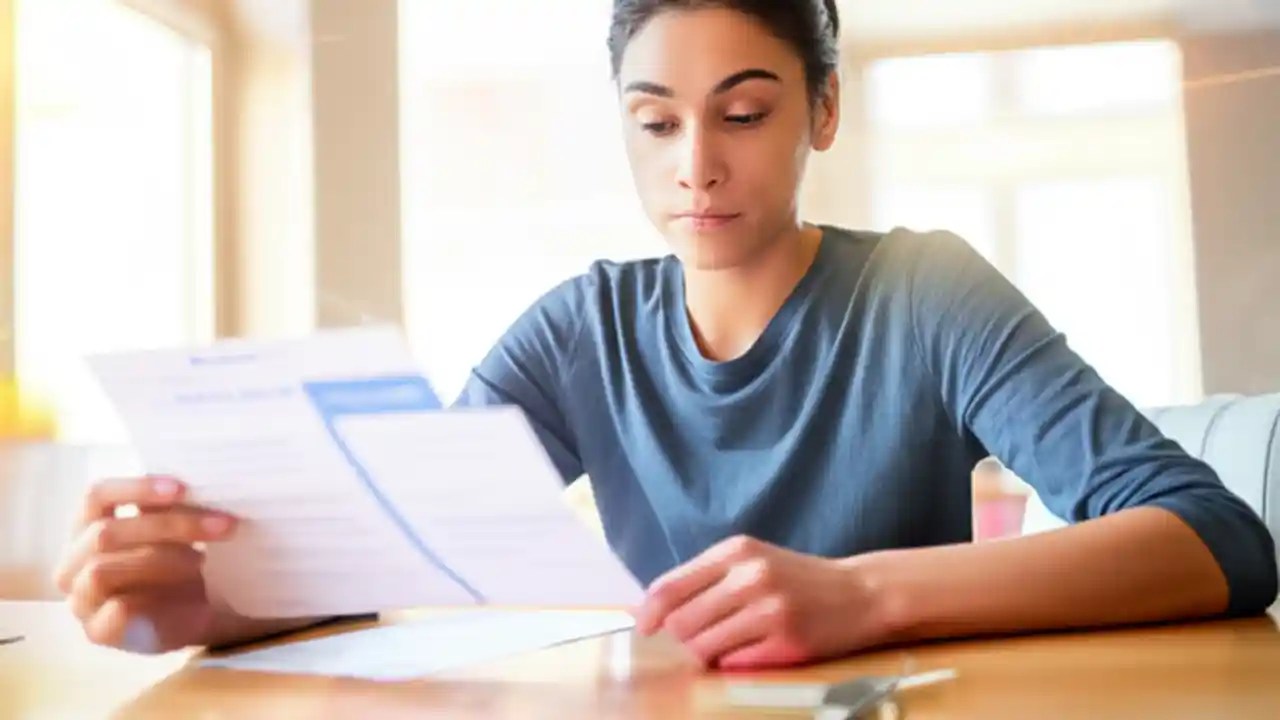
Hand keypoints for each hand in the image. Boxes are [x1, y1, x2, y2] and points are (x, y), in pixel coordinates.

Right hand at [53, 476, 237, 653]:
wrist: (193, 616)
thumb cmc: (178, 564)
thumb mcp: (176, 530)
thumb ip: (170, 507)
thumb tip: (198, 480)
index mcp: (86, 528)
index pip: (95, 496)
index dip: (136, 487)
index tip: (182, 487)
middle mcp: (73, 563)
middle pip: (105, 533)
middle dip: (170, 525)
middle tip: (224, 524)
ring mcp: (81, 600)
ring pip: (102, 570)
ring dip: (162, 560)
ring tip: (202, 560)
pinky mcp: (98, 632)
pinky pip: (116, 610)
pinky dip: (155, 597)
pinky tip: (189, 595)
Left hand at [632, 536, 892, 669]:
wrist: (860, 593)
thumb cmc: (797, 579)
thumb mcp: (752, 560)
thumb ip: (707, 577)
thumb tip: (654, 609)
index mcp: (736, 551)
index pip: (670, 587)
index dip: (649, 613)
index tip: (644, 628)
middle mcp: (751, 577)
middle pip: (681, 623)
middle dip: (684, 636)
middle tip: (703, 635)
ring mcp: (769, 610)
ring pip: (702, 647)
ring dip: (707, 652)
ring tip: (731, 642)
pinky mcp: (786, 643)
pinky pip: (733, 664)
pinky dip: (734, 663)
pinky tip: (754, 649)